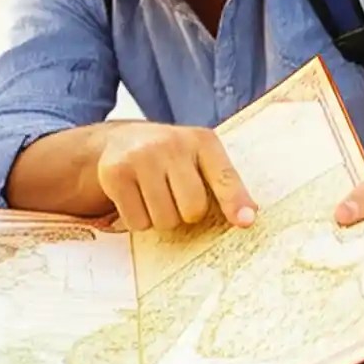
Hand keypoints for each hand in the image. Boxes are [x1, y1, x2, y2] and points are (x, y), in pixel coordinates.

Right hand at [97, 123, 257, 231]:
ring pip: (164, 220)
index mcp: (202, 140)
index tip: (246, 222)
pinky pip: (137, 222)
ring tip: (153, 196)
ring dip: (160, 218)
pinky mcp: (115, 173)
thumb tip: (248, 216)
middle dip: (186, 214)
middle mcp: (172, 144)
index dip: (234, 201)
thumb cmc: (170, 158)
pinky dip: (137, 220)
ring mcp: (141, 157)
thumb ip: (225, 183)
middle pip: (192, 209)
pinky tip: (135, 198)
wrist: (119, 140)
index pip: (224, 176)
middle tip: (175, 197)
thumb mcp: (200, 158)